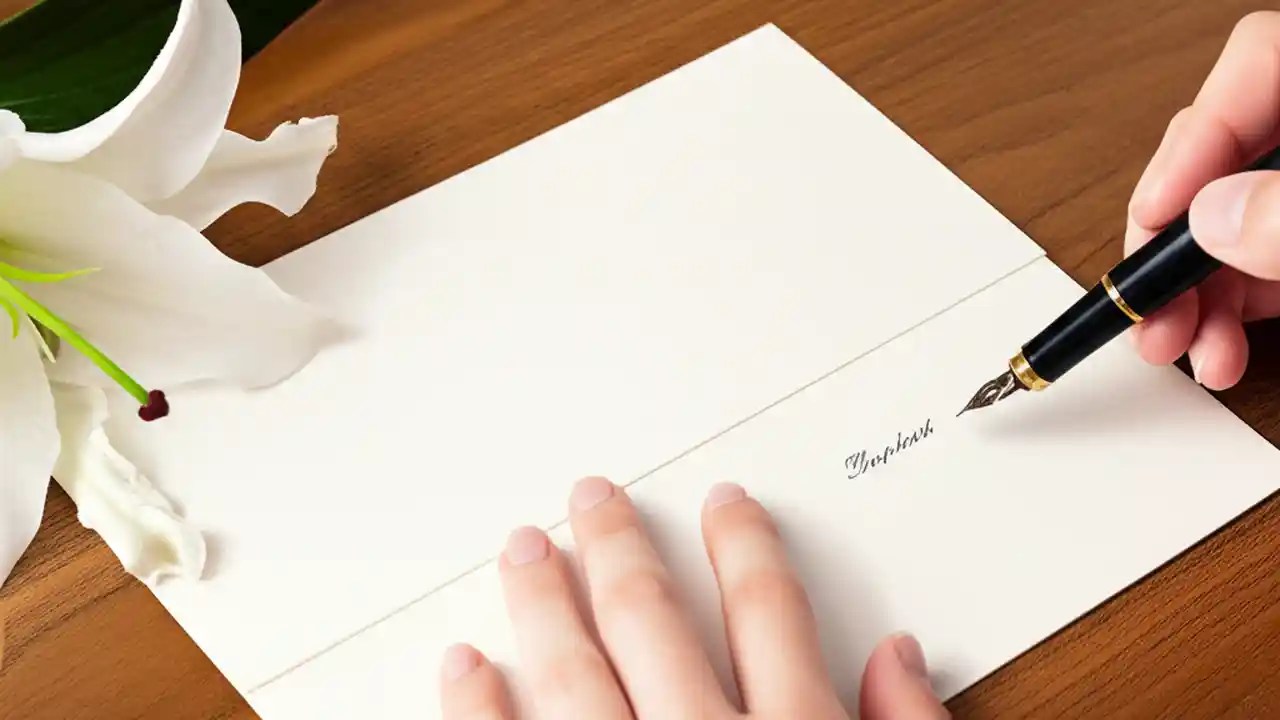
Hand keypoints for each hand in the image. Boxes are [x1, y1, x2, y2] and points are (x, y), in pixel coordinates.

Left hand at [438, 477, 948, 719]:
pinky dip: (480, 709)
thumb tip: (904, 657)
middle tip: (591, 498)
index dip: (744, 546)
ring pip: (576, 674)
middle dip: (619, 547)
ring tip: (522, 549)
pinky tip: (467, 667)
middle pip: (652, 621)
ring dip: (545, 602)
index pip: (768, 614)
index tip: (724, 505)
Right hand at [1127, 11, 1279, 389]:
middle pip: (1224, 155)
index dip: (1197, 135)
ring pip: (1229, 224)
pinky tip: (1217, 352)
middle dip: (1175, 242)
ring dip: (1191, 297)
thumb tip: (1211, 217)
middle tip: (1151, 306)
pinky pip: (1258, 266)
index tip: (1162, 215)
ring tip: (1180, 351)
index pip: (1258, 64)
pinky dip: (1227, 313)